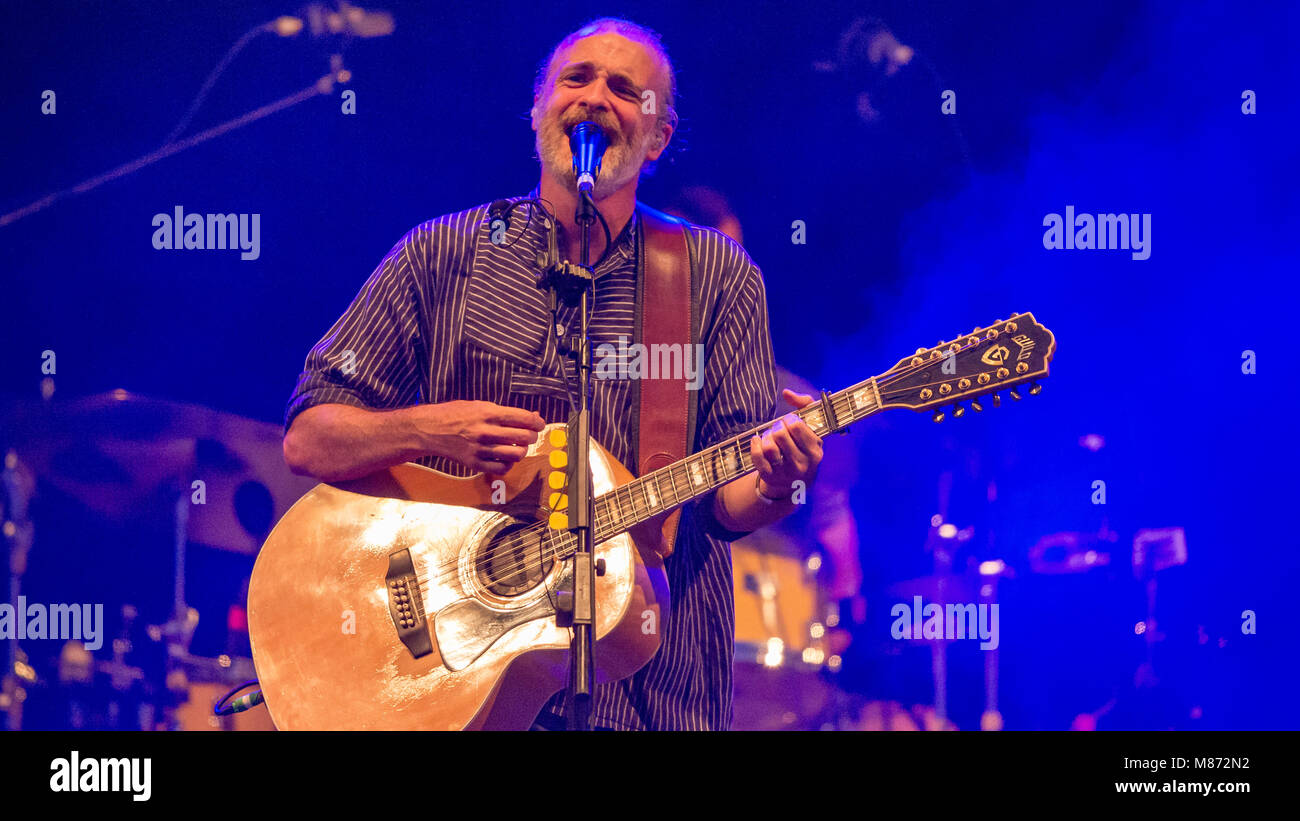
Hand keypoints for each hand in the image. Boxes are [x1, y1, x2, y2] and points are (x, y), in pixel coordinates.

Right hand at [417, 400, 545, 474]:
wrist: (429, 429)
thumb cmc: (456, 414)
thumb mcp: (480, 405)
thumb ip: (506, 413)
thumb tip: (533, 417)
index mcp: (488, 413)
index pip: (523, 419)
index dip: (537, 422)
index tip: (539, 424)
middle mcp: (485, 431)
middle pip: (523, 437)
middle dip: (532, 436)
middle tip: (529, 435)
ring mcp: (480, 449)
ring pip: (516, 454)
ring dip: (522, 450)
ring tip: (517, 446)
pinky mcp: (475, 463)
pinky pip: (502, 468)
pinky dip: (509, 464)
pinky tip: (505, 457)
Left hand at [748, 389, 822, 500]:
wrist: (797, 483)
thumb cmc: (804, 447)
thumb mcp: (812, 428)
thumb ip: (804, 404)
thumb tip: (786, 392)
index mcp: (815, 450)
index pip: (797, 426)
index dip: (789, 419)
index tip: (789, 421)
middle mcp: (802, 463)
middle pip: (780, 434)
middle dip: (776, 426)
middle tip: (778, 428)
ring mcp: (786, 472)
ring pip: (768, 446)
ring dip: (766, 436)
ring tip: (770, 436)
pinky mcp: (771, 477)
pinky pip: (757, 456)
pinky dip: (755, 444)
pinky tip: (757, 440)